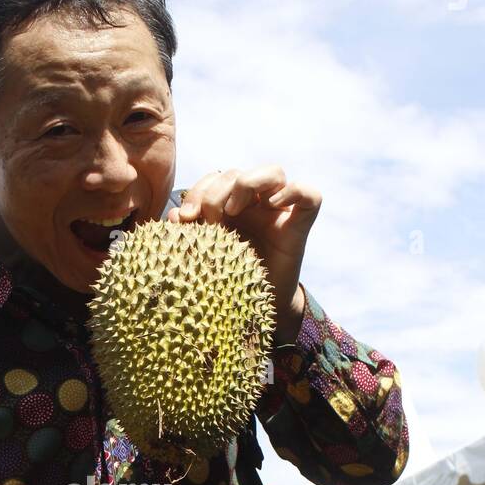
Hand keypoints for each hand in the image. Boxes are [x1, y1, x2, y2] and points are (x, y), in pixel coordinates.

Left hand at [166, 166, 321, 339]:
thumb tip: (174, 214)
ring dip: (247, 184)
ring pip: (273, 172)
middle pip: (239, 174)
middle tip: (209, 221)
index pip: (216, 179)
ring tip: (232, 211)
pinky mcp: (300, 227)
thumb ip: (190, 234)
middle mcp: (256, 205)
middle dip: (216, 192)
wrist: (254, 311)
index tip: (186, 217)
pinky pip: (310, 195)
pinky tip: (272, 204)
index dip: (198, 190)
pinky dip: (293, 191)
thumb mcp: (204, 256)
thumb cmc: (228, 282)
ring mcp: (280, 214)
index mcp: (231, 208)